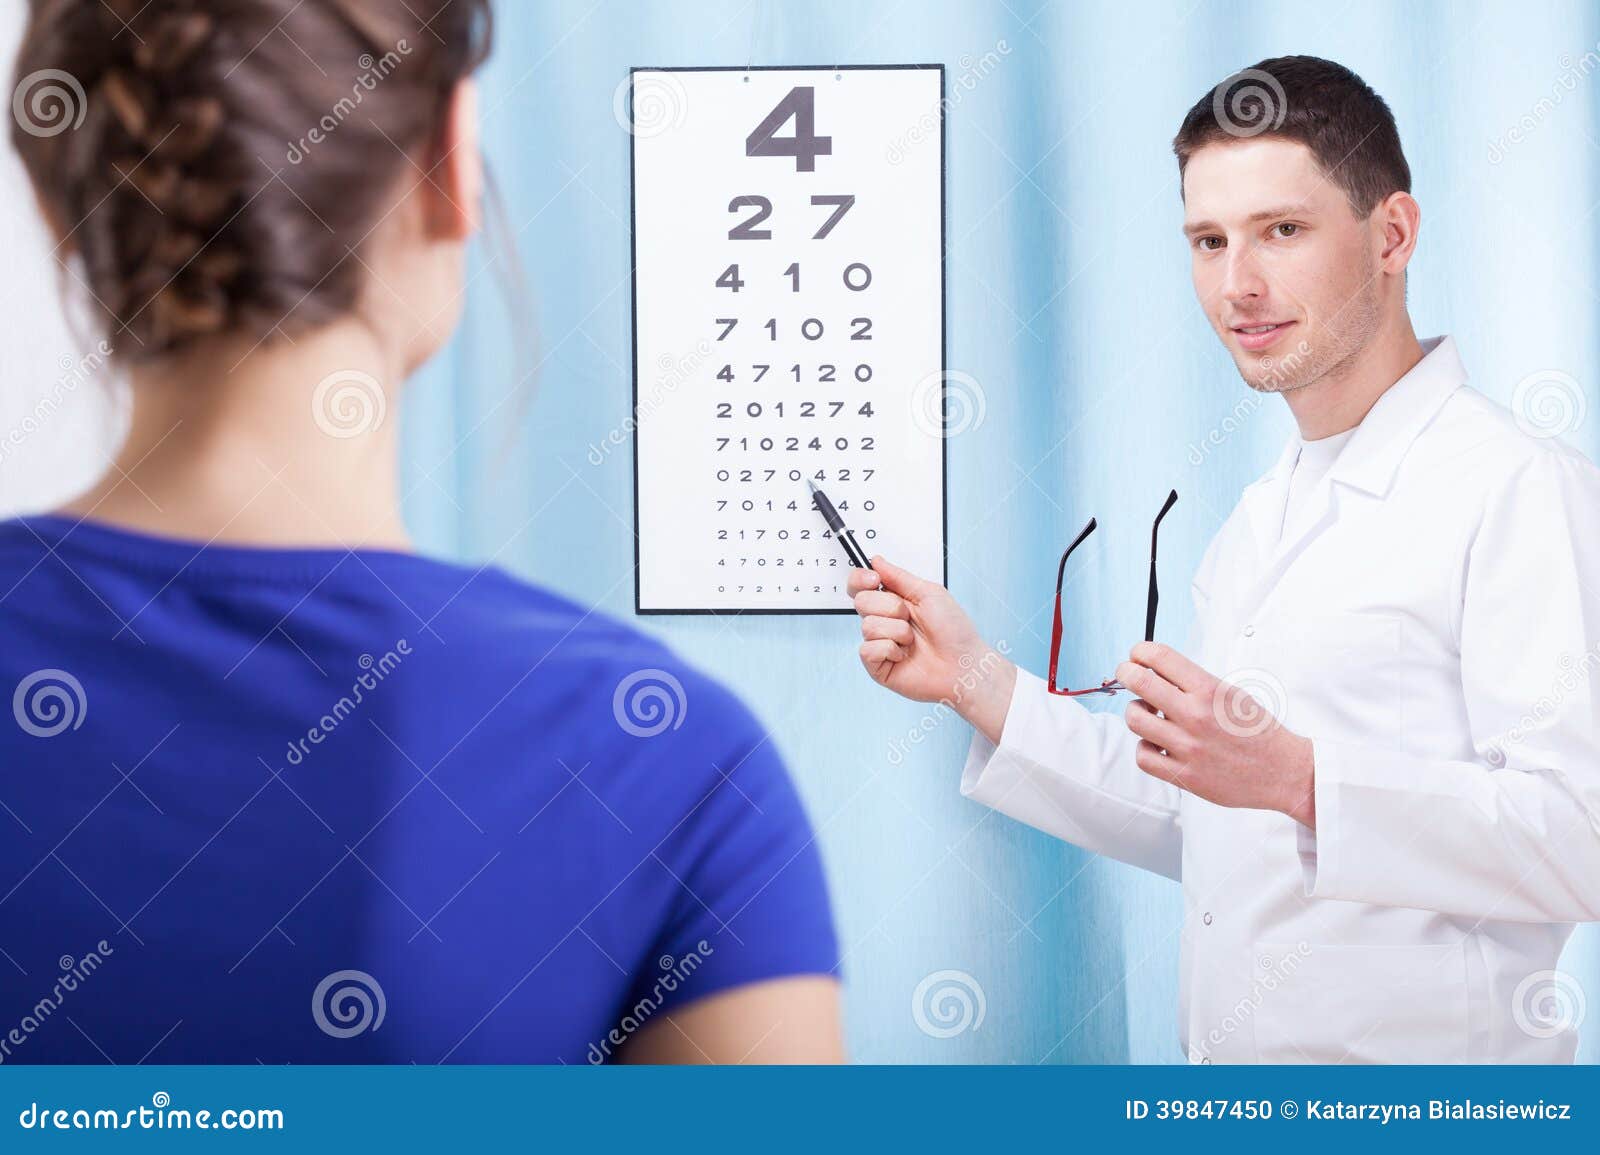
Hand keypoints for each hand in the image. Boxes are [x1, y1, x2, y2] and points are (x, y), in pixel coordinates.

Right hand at [848, 555, 1015, 743]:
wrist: (964, 665)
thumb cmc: (954, 631)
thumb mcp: (929, 593)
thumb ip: (898, 576)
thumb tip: (875, 561)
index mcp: (893, 601)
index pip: (860, 585)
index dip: (860, 579)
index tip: (874, 579)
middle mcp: (884, 621)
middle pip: (861, 601)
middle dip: (890, 606)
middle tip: (909, 616)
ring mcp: (879, 643)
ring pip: (867, 625)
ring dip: (897, 630)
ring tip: (913, 640)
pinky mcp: (877, 666)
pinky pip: (868, 650)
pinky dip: (890, 649)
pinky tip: (904, 655)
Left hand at [1115, 641, 1316, 827]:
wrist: (1283, 771)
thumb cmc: (1256, 731)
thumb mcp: (1231, 694)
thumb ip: (1195, 683)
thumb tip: (1156, 669)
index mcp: (1209, 690)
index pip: (1161, 657)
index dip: (1140, 651)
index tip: (1137, 655)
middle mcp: (1196, 716)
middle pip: (1139, 683)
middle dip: (1126, 673)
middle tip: (1126, 674)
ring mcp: (1188, 747)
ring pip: (1135, 719)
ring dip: (1136, 712)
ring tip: (1149, 714)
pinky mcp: (1185, 775)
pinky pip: (1143, 756)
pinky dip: (1145, 747)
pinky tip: (1157, 743)